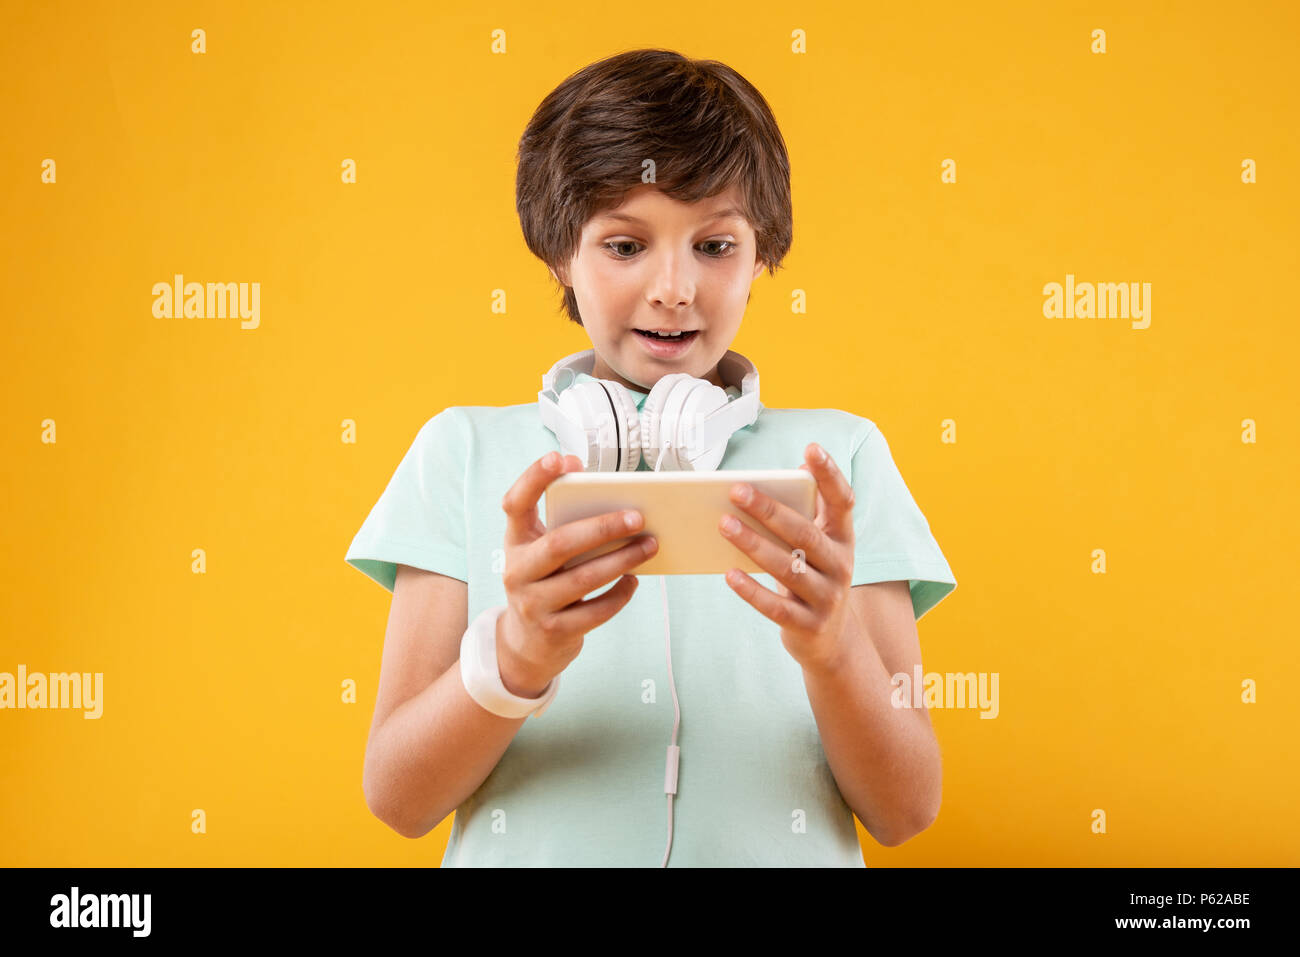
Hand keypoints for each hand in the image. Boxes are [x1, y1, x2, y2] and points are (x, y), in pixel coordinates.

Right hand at [497, 452, 658, 696]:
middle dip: (601, 528)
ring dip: (622, 560)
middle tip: (638, 517)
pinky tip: (634, 580)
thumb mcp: (543, 553)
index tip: (560, 458)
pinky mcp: (554, 631)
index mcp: (516, 541)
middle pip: (559, 544)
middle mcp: (517, 571)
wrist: (527, 644)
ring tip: (650, 545)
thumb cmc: (547, 582)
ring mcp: (532, 604)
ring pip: (582, 579)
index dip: (533, 479)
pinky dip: (619, 594)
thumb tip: (612, 498)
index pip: (515, 504)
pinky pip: (595, 611)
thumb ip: (566, 526)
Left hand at [718, 442, 855, 672]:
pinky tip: (728, 573)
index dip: (830, 475)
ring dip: (753, 544)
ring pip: (788, 568)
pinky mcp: (808, 626)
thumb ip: (809, 513)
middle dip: (770, 510)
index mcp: (844, 540)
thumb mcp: (819, 547)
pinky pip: (776, 607)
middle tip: (737, 491)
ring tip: (723, 524)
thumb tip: (794, 468)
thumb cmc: (814, 579)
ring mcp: (827, 599)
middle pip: (805, 533)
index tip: (811, 448)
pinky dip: (751, 590)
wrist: (831, 643)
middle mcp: (841, 567)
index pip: (843, 501)